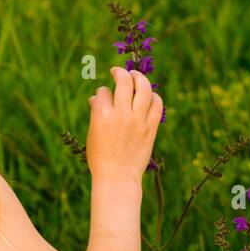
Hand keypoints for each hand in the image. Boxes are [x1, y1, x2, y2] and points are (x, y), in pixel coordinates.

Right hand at [86, 67, 162, 182]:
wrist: (117, 178)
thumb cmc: (100, 158)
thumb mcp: (93, 134)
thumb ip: (96, 113)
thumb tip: (97, 97)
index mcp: (101, 115)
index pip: (103, 92)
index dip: (102, 92)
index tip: (102, 95)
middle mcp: (120, 114)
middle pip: (124, 82)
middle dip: (119, 72)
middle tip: (117, 72)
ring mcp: (138, 120)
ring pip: (143, 88)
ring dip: (139, 78)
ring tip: (135, 76)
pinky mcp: (151, 128)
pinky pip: (156, 104)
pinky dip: (153, 96)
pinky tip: (149, 95)